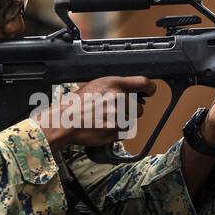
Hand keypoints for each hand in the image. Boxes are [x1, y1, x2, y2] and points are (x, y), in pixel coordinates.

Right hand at [37, 75, 155, 151]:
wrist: (65, 121)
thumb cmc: (77, 103)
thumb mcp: (96, 85)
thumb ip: (115, 86)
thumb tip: (133, 90)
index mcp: (114, 84)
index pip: (144, 83)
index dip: (150, 88)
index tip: (150, 92)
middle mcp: (119, 98)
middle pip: (139, 107)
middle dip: (130, 110)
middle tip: (114, 111)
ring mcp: (118, 116)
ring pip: (132, 120)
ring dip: (124, 121)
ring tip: (106, 119)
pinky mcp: (116, 131)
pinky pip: (125, 132)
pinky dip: (117, 131)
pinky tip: (104, 127)